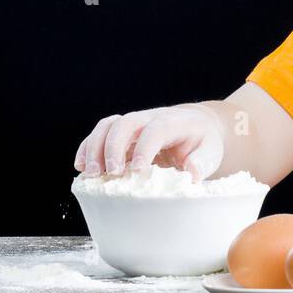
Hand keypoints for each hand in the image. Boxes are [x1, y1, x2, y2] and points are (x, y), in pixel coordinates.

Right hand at [73, 105, 224, 180]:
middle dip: (113, 147)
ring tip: (91, 174)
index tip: (138, 170)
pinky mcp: (122, 133)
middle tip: (110, 173)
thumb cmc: (202, 141)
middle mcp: (150, 118)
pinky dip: (87, 148)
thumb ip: (203, 161)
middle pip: (126, 123)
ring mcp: (134, 124)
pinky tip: (81, 167)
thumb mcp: (211, 151)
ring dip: (95, 148)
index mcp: (174, 122)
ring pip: (108, 126)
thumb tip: (191, 173)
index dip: (145, 148)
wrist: (196, 125)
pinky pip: (99, 134)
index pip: (156, 129)